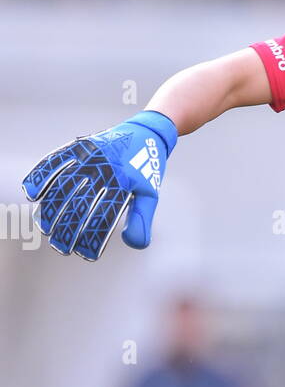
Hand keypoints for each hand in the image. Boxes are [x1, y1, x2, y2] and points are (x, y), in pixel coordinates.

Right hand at [22, 110, 177, 259]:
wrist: (146, 132)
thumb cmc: (146, 169)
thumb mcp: (150, 194)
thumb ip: (141, 219)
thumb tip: (134, 244)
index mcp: (125, 183)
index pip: (106, 216)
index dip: (94, 237)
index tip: (86, 254)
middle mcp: (106, 169)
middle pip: (81, 203)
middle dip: (68, 228)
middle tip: (61, 248)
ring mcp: (91, 156)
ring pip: (65, 185)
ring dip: (52, 208)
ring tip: (45, 228)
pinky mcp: (81, 146)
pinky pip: (57, 160)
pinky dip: (43, 175)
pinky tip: (33, 193)